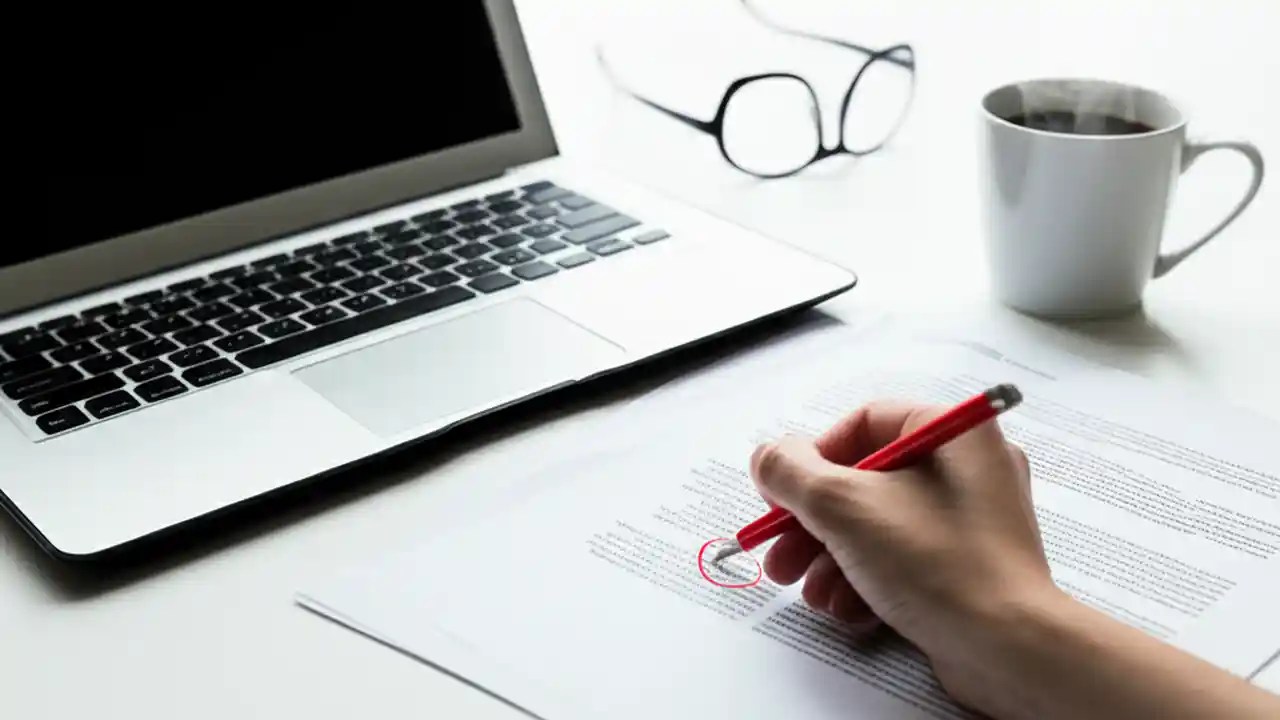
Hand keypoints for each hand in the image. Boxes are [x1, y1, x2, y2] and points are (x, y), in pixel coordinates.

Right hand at [749, 400, 1053, 699]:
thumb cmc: (944, 566)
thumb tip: (768, 458)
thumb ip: (791, 473)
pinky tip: (846, 608)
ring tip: (808, 589)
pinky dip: (865, 581)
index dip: (813, 456)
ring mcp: (970, 522)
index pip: (866, 422)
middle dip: (812, 521)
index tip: (783, 489)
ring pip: (878, 525)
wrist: (1009, 649)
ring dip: (829, 557)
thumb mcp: (844, 507)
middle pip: (864, 480)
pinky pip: (902, 561)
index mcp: (956, 433)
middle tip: (779, 549)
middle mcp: (970, 470)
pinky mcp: (966, 568)